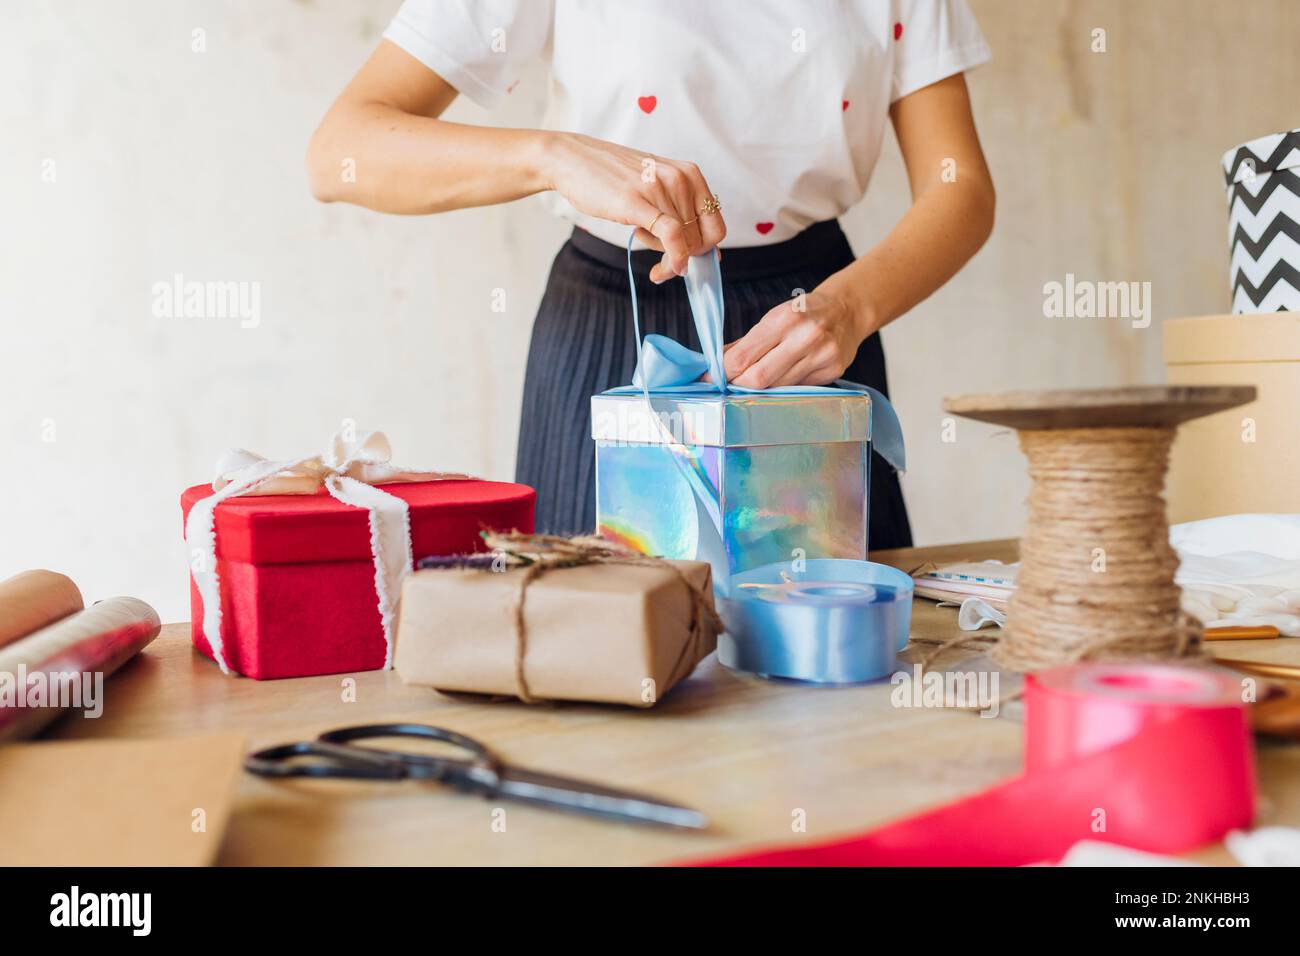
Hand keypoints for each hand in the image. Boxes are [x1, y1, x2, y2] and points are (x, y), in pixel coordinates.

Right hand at [541, 132, 725, 282]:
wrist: (572, 160)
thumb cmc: (613, 177)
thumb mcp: (657, 186)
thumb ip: (681, 212)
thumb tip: (711, 254)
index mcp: (690, 174)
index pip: (715, 226)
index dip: (704, 251)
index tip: (686, 261)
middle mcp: (681, 179)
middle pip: (699, 241)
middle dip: (683, 261)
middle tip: (662, 269)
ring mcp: (660, 189)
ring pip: (683, 243)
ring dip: (665, 260)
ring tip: (640, 239)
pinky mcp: (638, 202)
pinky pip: (671, 237)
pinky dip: (674, 259)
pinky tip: (661, 270)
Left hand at [723, 285, 873, 388]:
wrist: (847, 310)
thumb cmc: (804, 314)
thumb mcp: (773, 318)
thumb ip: (745, 343)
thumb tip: (715, 363)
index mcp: (784, 319)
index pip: (743, 357)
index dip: (723, 372)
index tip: (712, 378)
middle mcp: (805, 337)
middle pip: (759, 378)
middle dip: (739, 386)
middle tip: (729, 387)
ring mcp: (821, 356)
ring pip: (778, 389)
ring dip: (760, 391)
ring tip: (753, 386)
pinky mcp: (832, 371)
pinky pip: (798, 390)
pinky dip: (784, 389)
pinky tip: (782, 381)